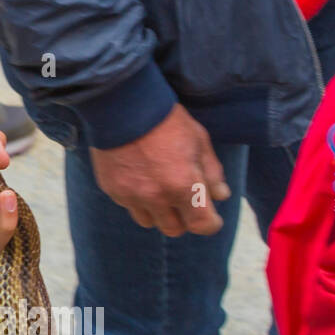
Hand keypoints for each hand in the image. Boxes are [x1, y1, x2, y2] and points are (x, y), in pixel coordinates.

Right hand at [89, 103, 229, 236]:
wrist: (122, 105)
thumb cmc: (166, 119)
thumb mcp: (198, 140)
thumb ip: (211, 172)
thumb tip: (221, 195)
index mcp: (183, 184)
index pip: (202, 224)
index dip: (210, 224)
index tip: (212, 218)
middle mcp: (157, 197)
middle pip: (174, 229)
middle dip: (184, 219)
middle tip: (186, 202)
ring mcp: (132, 196)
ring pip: (150, 222)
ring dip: (159, 213)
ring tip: (161, 191)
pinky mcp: (113, 190)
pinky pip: (130, 206)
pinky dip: (138, 200)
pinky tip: (141, 178)